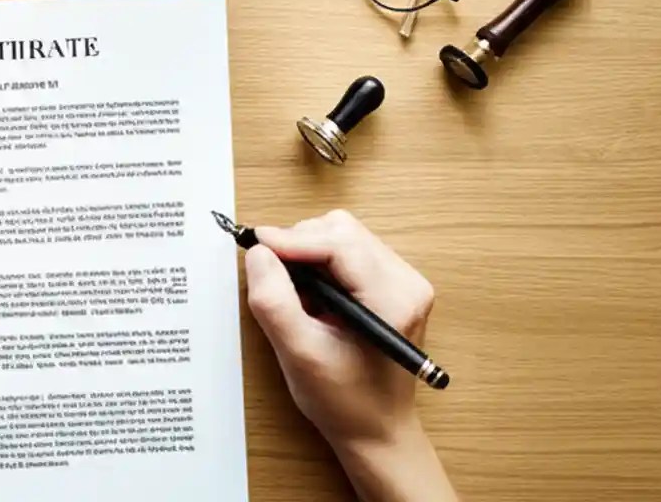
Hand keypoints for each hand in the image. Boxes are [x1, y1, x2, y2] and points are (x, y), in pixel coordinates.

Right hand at [245, 210, 455, 501]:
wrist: (377, 430)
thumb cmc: (345, 402)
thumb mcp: (299, 355)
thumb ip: (275, 302)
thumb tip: (258, 254)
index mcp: (394, 299)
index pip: (338, 243)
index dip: (291, 239)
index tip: (254, 244)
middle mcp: (406, 282)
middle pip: (342, 230)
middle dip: (299, 244)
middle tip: (273, 277)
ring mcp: (403, 281)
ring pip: (343, 235)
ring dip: (308, 254)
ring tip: (296, 295)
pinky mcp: (393, 284)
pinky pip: (348, 251)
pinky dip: (320, 263)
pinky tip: (313, 297)